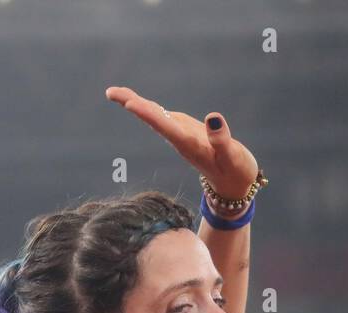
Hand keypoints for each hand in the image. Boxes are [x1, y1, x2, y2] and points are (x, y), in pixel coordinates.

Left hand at [104, 85, 259, 202]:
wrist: (234, 185)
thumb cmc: (236, 172)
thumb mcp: (233, 158)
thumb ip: (222, 140)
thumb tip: (213, 117)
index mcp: (189, 145)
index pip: (165, 127)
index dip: (148, 114)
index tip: (129, 104)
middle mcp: (180, 139)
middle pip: (153, 120)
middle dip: (133, 105)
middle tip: (110, 92)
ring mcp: (181, 136)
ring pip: (155, 117)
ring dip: (135, 104)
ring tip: (114, 92)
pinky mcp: (185, 132)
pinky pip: (163, 118)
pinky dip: (148, 108)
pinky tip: (136, 102)